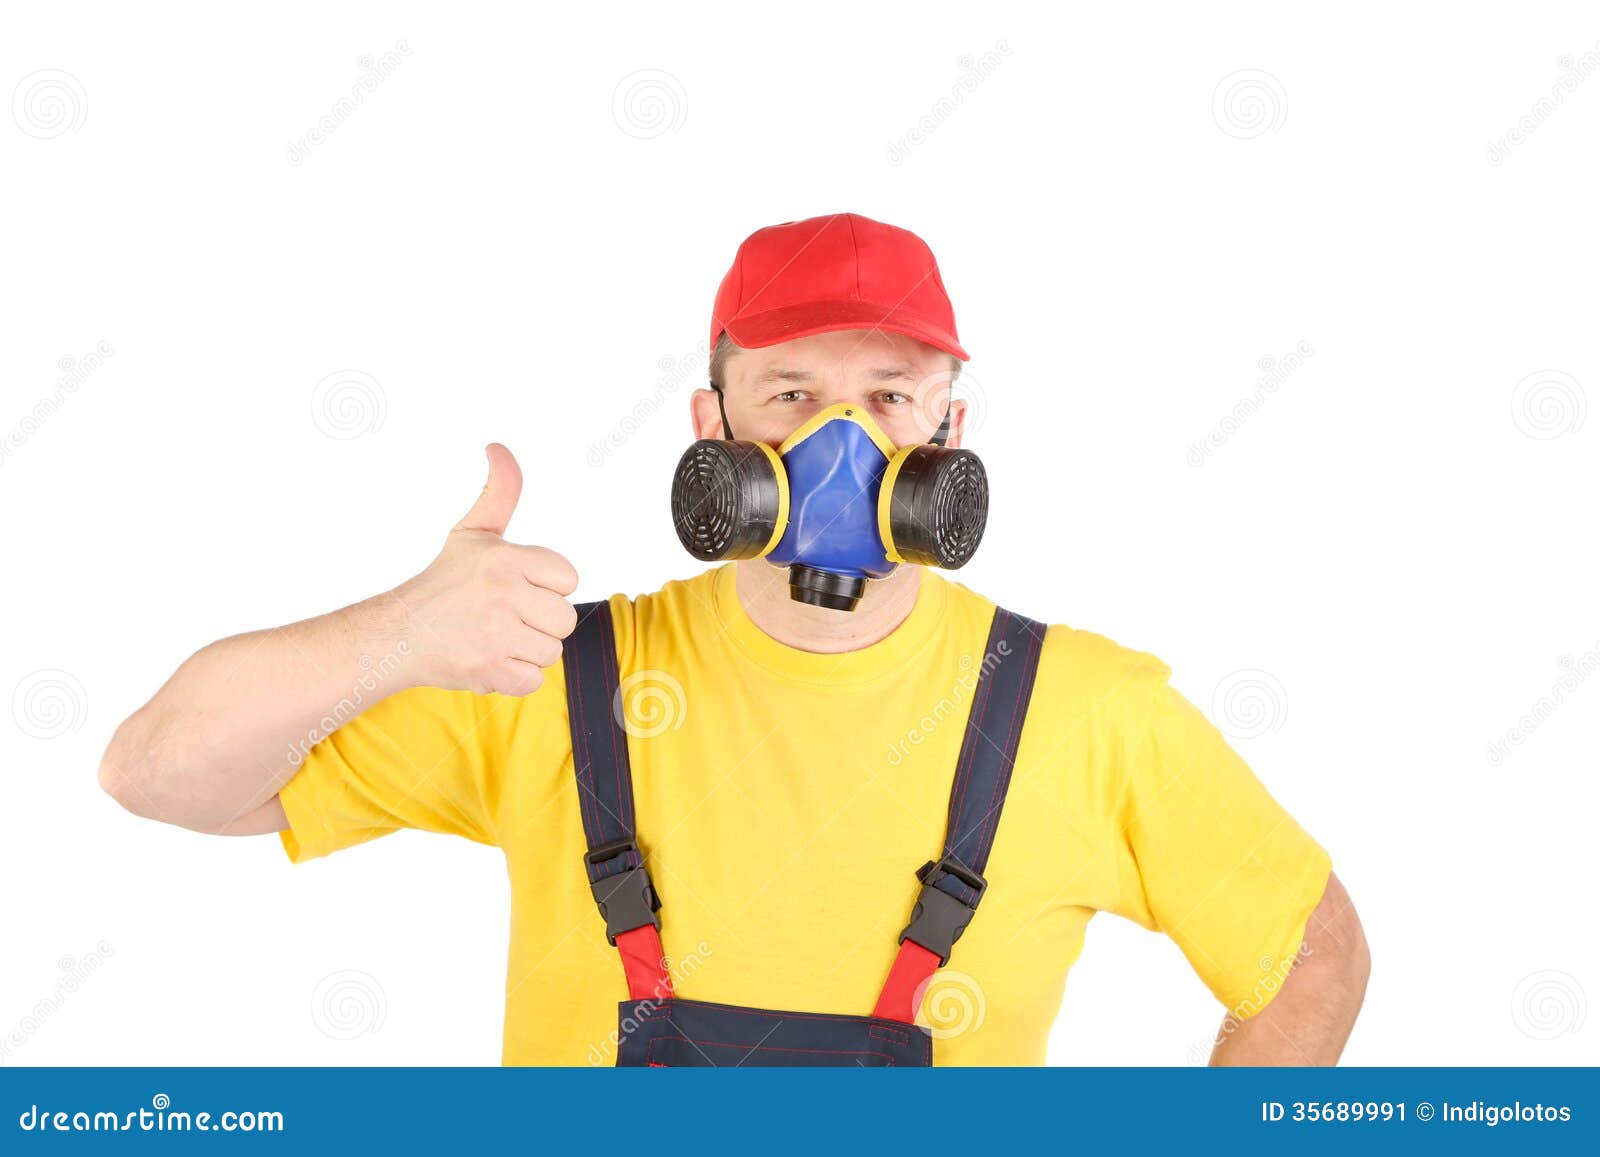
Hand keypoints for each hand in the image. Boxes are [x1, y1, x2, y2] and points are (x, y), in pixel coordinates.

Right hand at [392, 444, 579, 695]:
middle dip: (539, 622)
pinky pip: (534, 680)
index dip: (546, 586)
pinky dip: (514, 675)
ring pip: (552, 651)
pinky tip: (489, 659)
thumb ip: (500, 491)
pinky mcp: (489, 670)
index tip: (516, 587)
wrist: (399, 633)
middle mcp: (502, 594)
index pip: (568, 578)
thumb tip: (497, 447)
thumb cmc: (443, 583)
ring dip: (527, 650)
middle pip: (565, 619)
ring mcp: (496, 634)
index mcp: (505, 558)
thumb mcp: (474, 532)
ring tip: (495, 636)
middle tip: (505, 616)